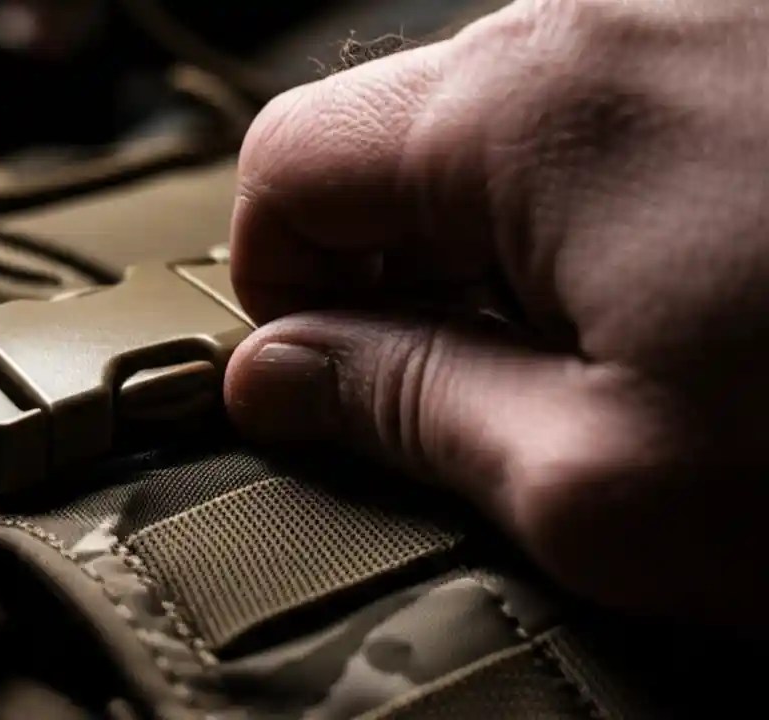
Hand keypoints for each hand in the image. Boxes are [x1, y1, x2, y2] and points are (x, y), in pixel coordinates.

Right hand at [224, 0, 768, 624]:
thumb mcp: (596, 480)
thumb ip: (402, 409)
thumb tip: (276, 376)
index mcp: (529, 105)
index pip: (286, 164)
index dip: (273, 292)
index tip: (326, 386)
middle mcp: (604, 21)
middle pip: (387, 140)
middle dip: (387, 275)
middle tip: (465, 396)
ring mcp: (694, 22)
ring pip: (495, 134)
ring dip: (494, 250)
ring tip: (592, 358)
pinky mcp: (754, 54)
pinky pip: (603, 118)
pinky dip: (586, 214)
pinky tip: (669, 300)